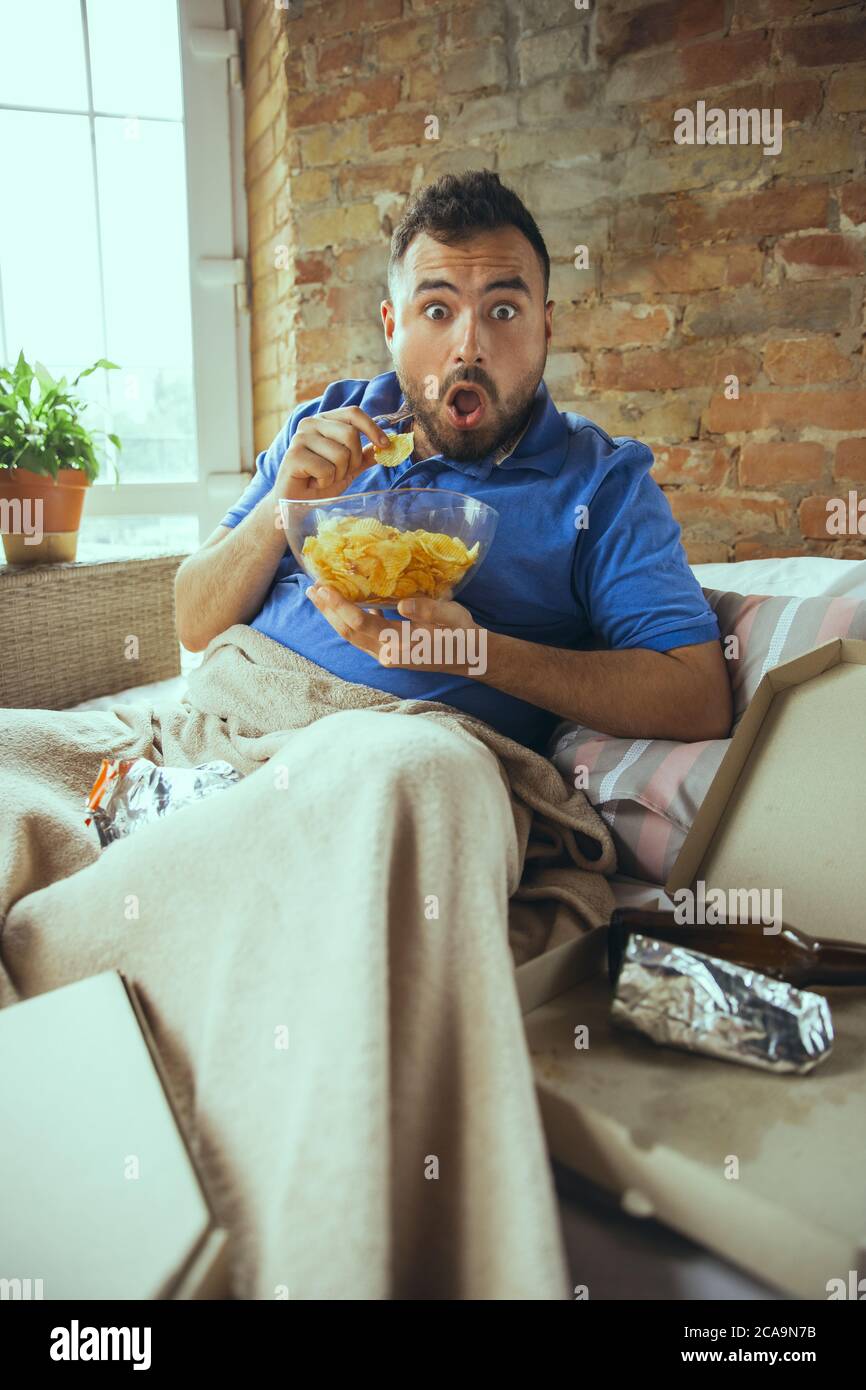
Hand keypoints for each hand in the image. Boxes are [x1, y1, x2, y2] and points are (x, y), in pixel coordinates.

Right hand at [274, 406, 391, 501]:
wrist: (296, 501)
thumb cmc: (320, 480)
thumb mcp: (348, 467)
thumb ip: (365, 455)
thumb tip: (388, 446)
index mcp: (324, 420)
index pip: (353, 413)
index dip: (372, 428)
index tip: (385, 445)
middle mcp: (310, 423)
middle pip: (350, 434)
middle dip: (353, 460)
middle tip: (340, 472)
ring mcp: (300, 438)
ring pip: (340, 455)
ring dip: (338, 474)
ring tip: (323, 478)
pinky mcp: (293, 456)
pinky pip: (326, 470)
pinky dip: (325, 482)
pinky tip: (313, 483)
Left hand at [306, 585, 487, 677]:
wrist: (470, 657)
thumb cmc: (462, 635)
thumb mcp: (452, 617)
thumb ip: (428, 611)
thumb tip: (401, 604)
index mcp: (400, 646)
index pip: (360, 623)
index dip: (340, 605)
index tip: (324, 587)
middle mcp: (387, 653)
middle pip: (348, 631)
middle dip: (328, 610)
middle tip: (312, 587)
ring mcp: (386, 654)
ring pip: (352, 634)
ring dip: (334, 615)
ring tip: (321, 594)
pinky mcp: (388, 650)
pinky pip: (362, 634)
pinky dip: (350, 618)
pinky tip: (347, 602)